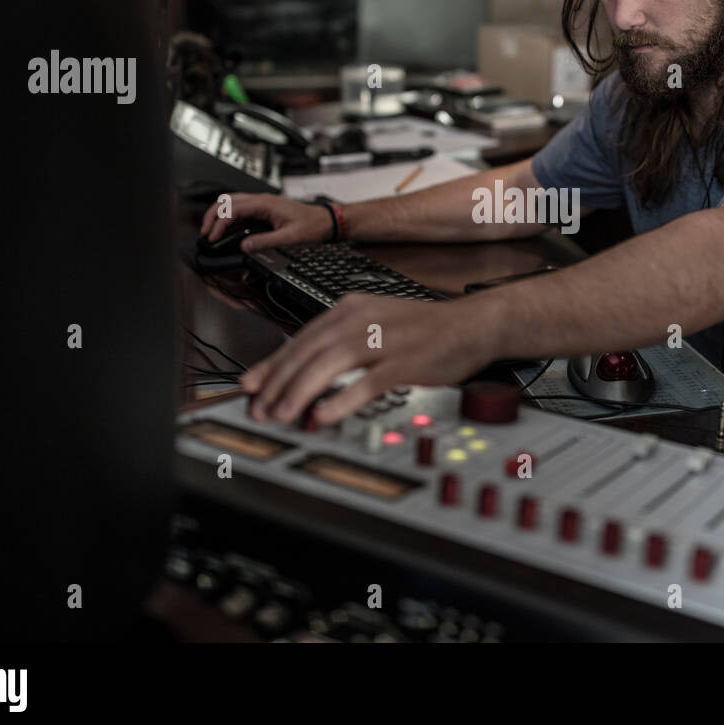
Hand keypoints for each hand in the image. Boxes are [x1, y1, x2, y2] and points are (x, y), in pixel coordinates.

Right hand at [198, 192, 332, 251]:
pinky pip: (239, 207)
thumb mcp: (290, 237)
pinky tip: (225, 227)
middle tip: (205, 233)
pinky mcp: (263, 208)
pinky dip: (227, 215)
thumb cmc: (312, 226)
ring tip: (210, 230)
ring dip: (218, 213)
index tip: (212, 237)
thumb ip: (266, 242)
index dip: (219, 224)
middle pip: (226, 201)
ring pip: (231, 202)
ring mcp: (261, 203)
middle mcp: (261, 200)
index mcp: (265, 204)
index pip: (233, 210)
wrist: (325, 221)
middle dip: (212, 216)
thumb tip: (244, 246)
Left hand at [241, 293, 501, 424]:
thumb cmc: (424, 330)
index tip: (251, 387)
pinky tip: (323, 415)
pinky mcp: (405, 361)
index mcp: (350, 309)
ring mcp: (384, 340)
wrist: (473, 324)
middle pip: (308, 352)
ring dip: (300, 391)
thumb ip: (340, 344)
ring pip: (329, 365)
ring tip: (282, 414)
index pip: (300, 339)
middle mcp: (362, 319)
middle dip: (278, 382)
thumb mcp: (375, 324)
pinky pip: (366, 382)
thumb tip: (306, 374)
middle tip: (258, 408)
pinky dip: (341, 400)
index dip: (272, 365)